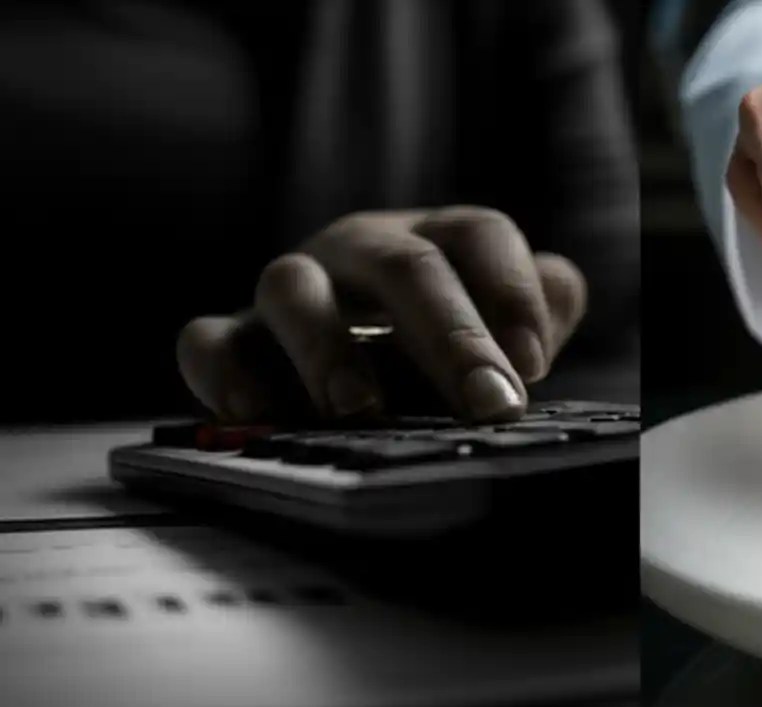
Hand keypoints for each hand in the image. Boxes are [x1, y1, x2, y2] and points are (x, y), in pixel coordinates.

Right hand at [177, 207, 586, 422]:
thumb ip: (540, 311)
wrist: (351, 372)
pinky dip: (222, 372)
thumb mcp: (498, 329)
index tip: (533, 366)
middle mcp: (360, 251)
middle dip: (451, 336)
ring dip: (326, 346)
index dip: (512, 292)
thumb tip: (554, 305)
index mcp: (434, 240)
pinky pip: (206, 338)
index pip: (479, 234)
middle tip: (486, 402)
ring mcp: (293, 288)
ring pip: (290, 286)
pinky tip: (255, 414)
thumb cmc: (436, 346)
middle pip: (405, 265)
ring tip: (360, 408)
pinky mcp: (231, 336)